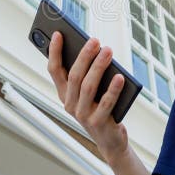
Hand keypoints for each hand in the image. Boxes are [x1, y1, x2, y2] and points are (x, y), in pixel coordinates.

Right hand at [47, 31, 127, 163]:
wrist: (110, 140)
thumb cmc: (99, 108)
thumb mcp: (90, 92)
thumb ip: (88, 74)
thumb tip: (95, 50)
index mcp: (65, 94)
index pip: (55, 70)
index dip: (54, 52)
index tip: (58, 34)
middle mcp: (70, 104)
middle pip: (74, 76)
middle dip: (84, 56)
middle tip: (94, 40)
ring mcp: (83, 115)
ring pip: (88, 87)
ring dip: (98, 67)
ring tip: (108, 51)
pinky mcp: (98, 123)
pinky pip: (106, 103)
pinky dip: (113, 89)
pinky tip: (120, 77)